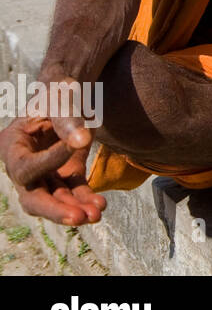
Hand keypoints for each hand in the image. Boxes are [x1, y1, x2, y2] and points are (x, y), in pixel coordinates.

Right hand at [1, 81, 104, 225]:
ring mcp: (45, 174)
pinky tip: (100, 205)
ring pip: (55, 200)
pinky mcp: (66, 175)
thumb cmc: (57, 92)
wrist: (69, 94)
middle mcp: (23, 166)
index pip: (26, 167)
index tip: (77, 144)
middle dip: (55, 209)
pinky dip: (86, 199)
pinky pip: (74, 193)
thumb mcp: (58, 96)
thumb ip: (67, 118)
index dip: (50, 161)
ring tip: (96, 214)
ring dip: (75, 209)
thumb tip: (81, 141)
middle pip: (32, 198)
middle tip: (77, 217)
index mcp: (12, 146)